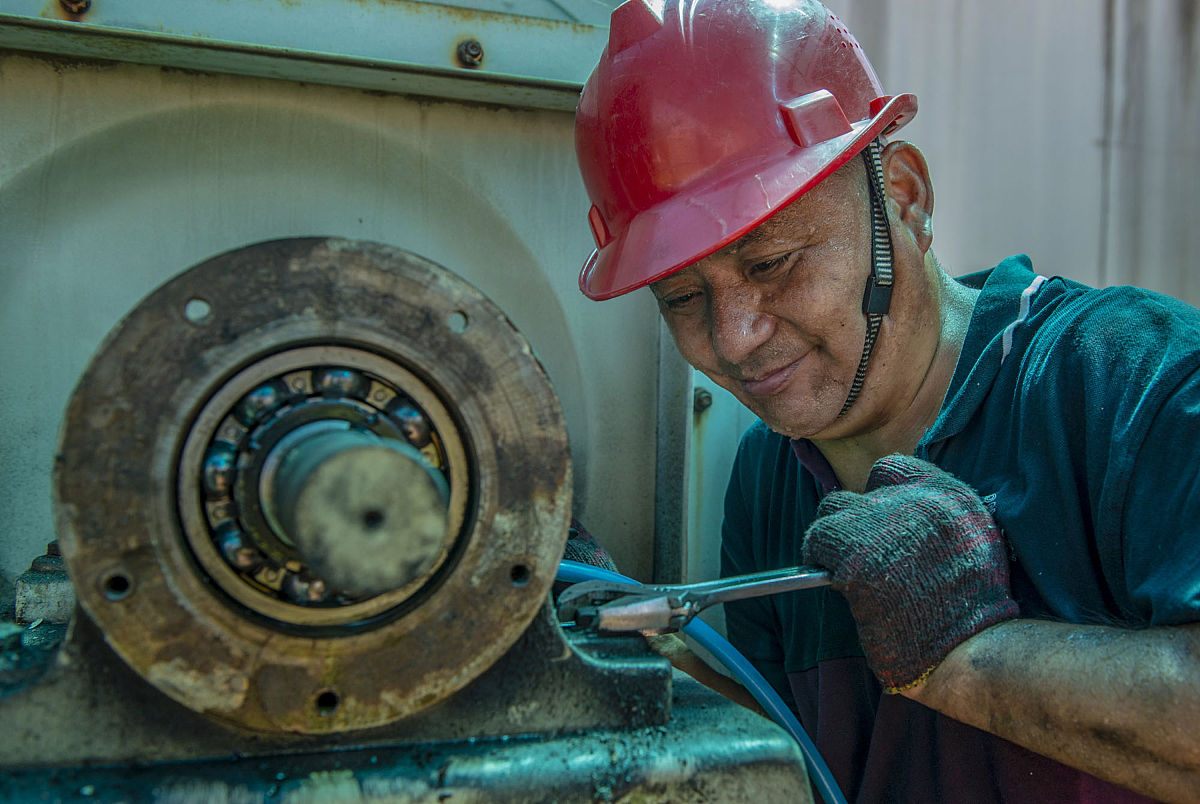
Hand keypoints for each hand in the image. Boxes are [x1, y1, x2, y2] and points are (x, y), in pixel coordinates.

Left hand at [802, 454, 1017, 692]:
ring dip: (832, 538)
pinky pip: (817, 542)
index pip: (892, 470)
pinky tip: (834, 579)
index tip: (879, 523)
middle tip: (860, 554)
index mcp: (948, 495)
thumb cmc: (971, 608)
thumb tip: (893, 513)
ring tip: (843, 566)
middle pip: (859, 493)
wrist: (971, 650)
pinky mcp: (856, 560)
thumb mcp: (972, 542)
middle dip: (854, 521)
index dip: (880, 496)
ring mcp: (884, 528)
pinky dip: (818, 558)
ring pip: (831, 510)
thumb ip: (934, 517)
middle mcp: (915, 501)